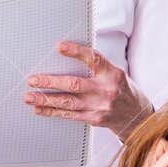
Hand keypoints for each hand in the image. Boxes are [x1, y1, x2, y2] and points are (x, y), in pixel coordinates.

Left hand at [26, 42, 151, 136]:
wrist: (138, 118)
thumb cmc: (124, 91)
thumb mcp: (117, 74)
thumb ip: (97, 67)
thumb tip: (70, 55)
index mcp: (113, 74)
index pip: (94, 59)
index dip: (76, 52)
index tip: (59, 47)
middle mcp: (106, 90)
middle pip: (74, 84)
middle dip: (50, 81)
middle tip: (33, 79)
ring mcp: (100, 106)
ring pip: (68, 102)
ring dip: (46, 99)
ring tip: (29, 96)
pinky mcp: (94, 119)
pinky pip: (69, 115)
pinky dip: (52, 111)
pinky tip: (39, 108)